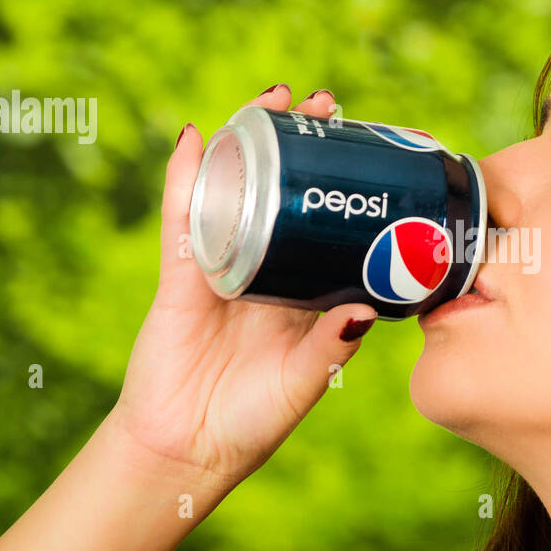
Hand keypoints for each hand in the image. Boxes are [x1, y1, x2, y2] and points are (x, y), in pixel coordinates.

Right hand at [108, 85, 376, 486]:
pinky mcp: (180, 278)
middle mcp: (266, 269)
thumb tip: (362, 310)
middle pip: (282, 191)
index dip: (344, 183)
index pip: (328, 222)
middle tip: (326, 107)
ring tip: (274, 100)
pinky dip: (186, 178)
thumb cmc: (252, 421)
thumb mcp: (304, 381)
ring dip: (249, 142)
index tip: (370, 145)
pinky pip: (182, 219)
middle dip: (301, 146)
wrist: (187, 451)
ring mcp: (222, 268)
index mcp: (303, 290)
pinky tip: (196, 138)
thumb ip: (331, 348)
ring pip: (236, 190)